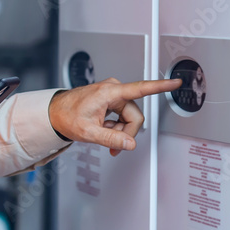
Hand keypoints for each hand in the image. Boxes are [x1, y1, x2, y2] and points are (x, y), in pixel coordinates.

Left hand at [49, 77, 181, 155]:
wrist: (55, 112)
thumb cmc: (67, 116)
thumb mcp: (88, 132)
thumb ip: (111, 139)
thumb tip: (130, 144)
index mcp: (109, 92)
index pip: (140, 89)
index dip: (160, 87)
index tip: (174, 82)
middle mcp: (114, 90)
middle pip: (135, 116)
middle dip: (126, 133)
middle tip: (113, 146)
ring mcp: (113, 95)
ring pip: (130, 118)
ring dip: (120, 132)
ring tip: (104, 137)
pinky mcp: (112, 100)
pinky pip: (123, 117)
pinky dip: (117, 128)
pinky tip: (105, 131)